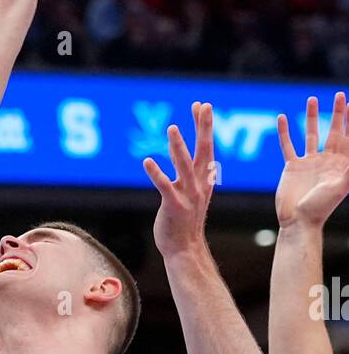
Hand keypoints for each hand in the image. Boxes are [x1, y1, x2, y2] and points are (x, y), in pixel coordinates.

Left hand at [144, 102, 216, 257]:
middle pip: (204, 150)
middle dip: (203, 127)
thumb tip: (181, 152)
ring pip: (184, 166)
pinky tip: (147, 161)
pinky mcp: (174, 206)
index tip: (201, 105)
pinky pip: (164, 186)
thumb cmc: (185, 221)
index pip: (207, 147)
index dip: (204, 126)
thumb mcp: (191, 192)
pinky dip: (156, 173)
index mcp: (204, 180)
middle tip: (203, 105)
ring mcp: (188, 195)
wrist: (185, 249)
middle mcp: (199, 185)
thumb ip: (188, 172)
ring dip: (178, 146)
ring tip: (172, 128)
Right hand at [276, 92, 348, 227]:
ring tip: (312, 99)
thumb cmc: (321, 207)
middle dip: (338, 113)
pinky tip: (282, 118)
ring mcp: (309, 162)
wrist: (298, 221)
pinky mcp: (292, 166)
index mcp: (340, 164)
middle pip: (334, 131)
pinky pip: (288, 145)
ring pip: (311, 134)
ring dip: (312, 116)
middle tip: (339, 95)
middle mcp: (326, 160)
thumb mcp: (341, 186)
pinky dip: (284, 132)